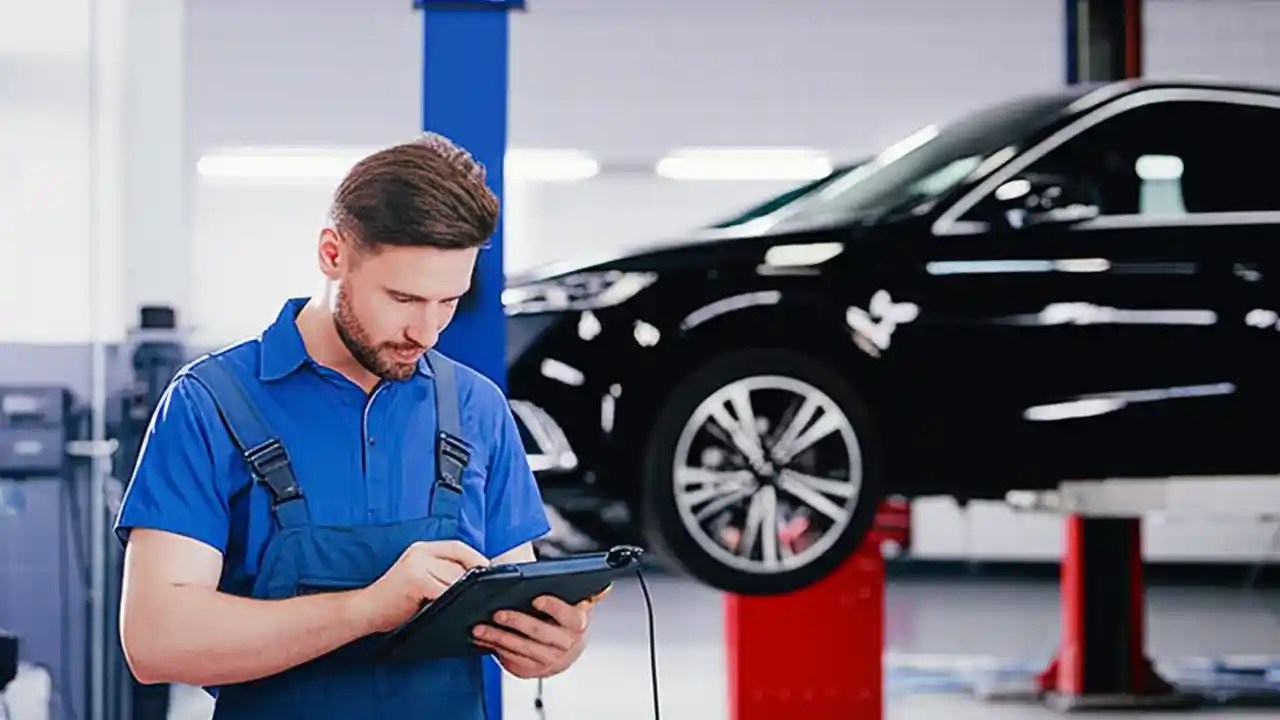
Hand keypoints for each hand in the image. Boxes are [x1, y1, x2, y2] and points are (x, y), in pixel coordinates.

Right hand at [352, 540, 488, 633]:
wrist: (365, 610)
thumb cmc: (394, 600)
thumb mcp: (419, 579)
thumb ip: (440, 574)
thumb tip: (473, 581)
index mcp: (423, 549)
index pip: (458, 547)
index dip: (476, 559)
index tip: (490, 575)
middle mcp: (420, 552)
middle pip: (460, 563)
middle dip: (474, 580)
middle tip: (486, 596)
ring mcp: (417, 564)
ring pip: (454, 578)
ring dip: (466, 595)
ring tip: (473, 607)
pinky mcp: (415, 580)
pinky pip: (444, 591)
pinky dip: (452, 602)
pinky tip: (456, 612)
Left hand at [471, 594, 597, 677]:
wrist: (565, 644)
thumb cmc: (561, 615)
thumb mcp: (566, 598)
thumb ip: (558, 583)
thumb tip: (540, 567)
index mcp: (579, 622)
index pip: (570, 616)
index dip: (554, 607)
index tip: (536, 599)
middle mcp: (568, 644)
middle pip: (541, 634)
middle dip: (517, 623)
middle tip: (497, 614)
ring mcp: (552, 660)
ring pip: (523, 650)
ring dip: (499, 639)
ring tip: (480, 628)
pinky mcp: (536, 670)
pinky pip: (514, 661)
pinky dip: (497, 650)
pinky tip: (485, 640)